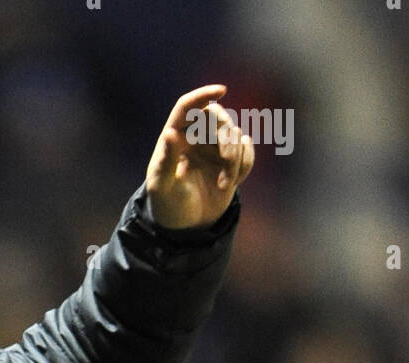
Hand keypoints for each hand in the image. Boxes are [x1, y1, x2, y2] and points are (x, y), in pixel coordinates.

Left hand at [145, 84, 254, 230]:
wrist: (186, 225)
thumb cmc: (168, 204)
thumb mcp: (161, 187)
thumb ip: (166, 160)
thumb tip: (170, 133)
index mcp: (175, 136)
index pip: (187, 107)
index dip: (203, 95)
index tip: (222, 91)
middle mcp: (196, 136)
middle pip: (218, 117)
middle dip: (227, 136)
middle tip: (228, 158)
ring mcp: (215, 146)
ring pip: (235, 135)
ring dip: (235, 159)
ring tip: (224, 184)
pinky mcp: (231, 159)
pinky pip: (247, 150)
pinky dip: (245, 165)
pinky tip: (231, 183)